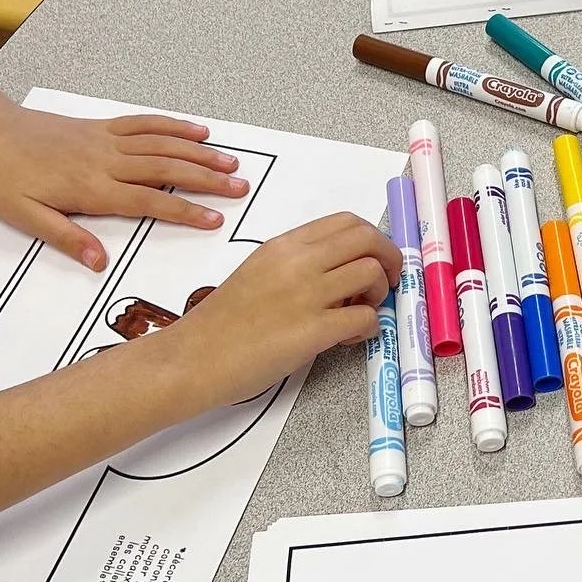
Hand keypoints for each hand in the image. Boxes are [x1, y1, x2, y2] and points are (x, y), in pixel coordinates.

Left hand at [0, 80, 247, 269]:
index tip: (214, 218)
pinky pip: (144, 124)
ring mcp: (107, 140)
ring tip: (231, 163)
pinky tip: (197, 132)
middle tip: (240, 187)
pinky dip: (173, 126)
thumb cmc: (2, 176)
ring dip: (199, 153)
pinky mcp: (102, 126)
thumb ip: (66, 237)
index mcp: (91, 188)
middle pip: (167, 169)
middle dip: (207, 179)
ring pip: (162, 145)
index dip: (184, 210)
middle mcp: (106, 161)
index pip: (149, 201)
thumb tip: (98, 261)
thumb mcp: (25, 217)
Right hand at [165, 213, 401, 407]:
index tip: (376, 259)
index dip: (373, 240)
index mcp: (284, 246)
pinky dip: (369, 327)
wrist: (191, 358)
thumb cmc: (222, 324)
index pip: (346, 222)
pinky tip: (350, 338)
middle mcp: (297, 262)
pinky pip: (365, 318)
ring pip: (372, 273)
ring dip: (379, 294)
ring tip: (361, 312)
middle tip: (386, 283)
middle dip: (389, 259)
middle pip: (368, 239)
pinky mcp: (312, 331)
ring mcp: (306, 294)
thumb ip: (299, 266)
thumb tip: (340, 274)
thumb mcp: (259, 274)